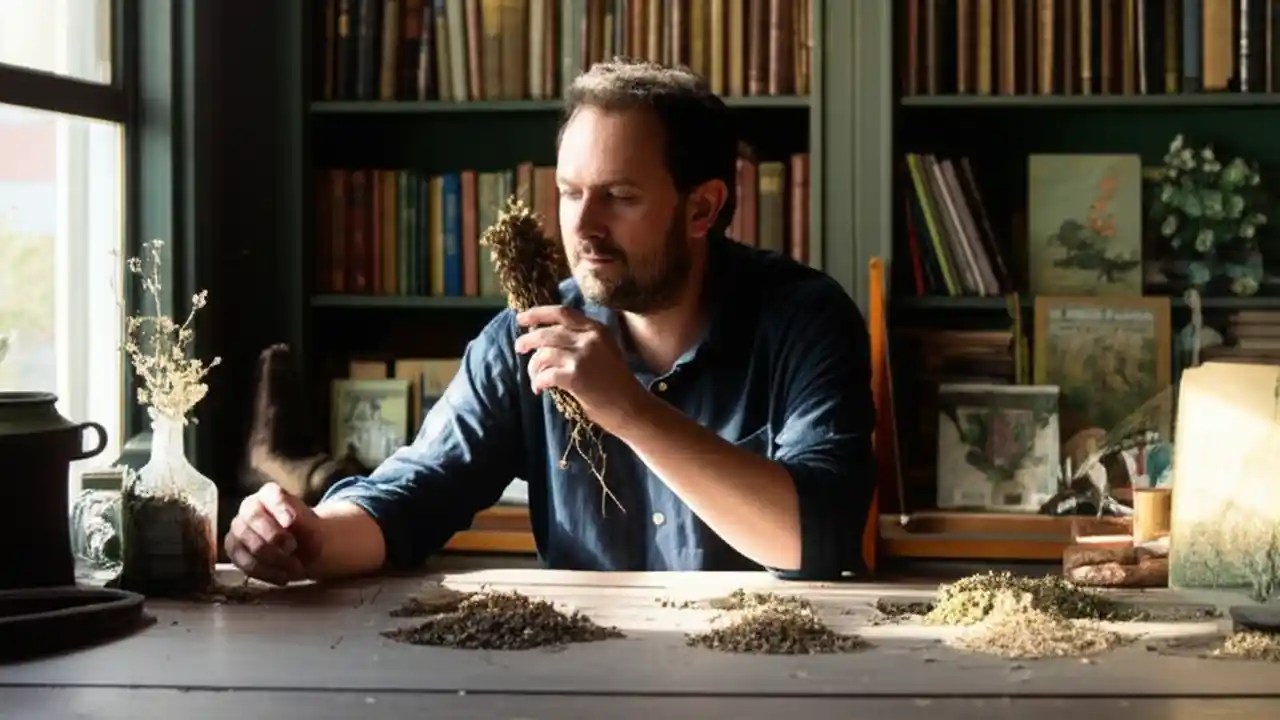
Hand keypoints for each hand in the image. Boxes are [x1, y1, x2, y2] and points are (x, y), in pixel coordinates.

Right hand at [223, 482, 322, 585]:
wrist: (303, 553)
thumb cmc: (307, 535)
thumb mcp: (314, 528)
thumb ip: (304, 522)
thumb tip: (289, 522)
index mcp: (270, 494)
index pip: (271, 493)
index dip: (279, 507)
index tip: (291, 523)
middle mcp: (249, 507)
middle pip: (253, 516)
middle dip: (274, 536)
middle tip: (293, 548)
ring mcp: (238, 529)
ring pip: (247, 542)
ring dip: (274, 559)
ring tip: (295, 568)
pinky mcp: (234, 550)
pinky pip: (242, 562)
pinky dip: (266, 572)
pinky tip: (282, 577)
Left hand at [514, 305, 648, 435]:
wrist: (631, 408)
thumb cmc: (616, 383)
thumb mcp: (605, 350)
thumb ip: (582, 339)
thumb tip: (545, 336)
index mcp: (597, 329)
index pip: (562, 313)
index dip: (538, 313)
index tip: (521, 318)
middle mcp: (590, 338)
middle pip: (547, 333)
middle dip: (528, 340)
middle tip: (519, 348)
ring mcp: (582, 357)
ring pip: (543, 354)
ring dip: (533, 367)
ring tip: (535, 378)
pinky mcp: (575, 377)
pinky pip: (545, 375)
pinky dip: (537, 382)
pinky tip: (539, 389)